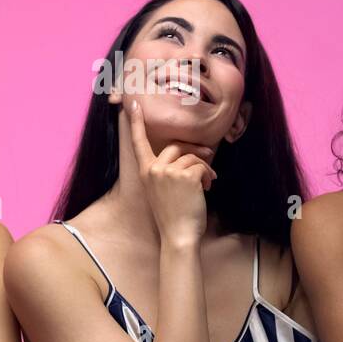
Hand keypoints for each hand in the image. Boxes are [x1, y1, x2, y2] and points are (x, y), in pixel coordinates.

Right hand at [125, 99, 216, 247]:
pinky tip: (208, 187)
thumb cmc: (173, 216)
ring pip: (192, 157)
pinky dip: (208, 175)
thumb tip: (189, 155)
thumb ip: (167, 172)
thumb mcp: (162, 191)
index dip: (137, 122)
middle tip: (209, 156)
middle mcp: (153, 169)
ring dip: (204, 168)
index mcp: (145, 172)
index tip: (134, 104)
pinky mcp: (184, 175)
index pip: (138, 142)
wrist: (178, 237)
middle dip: (195, 151)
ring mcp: (168, 171)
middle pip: (177, 146)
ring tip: (208, 182)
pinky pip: (201, 166)